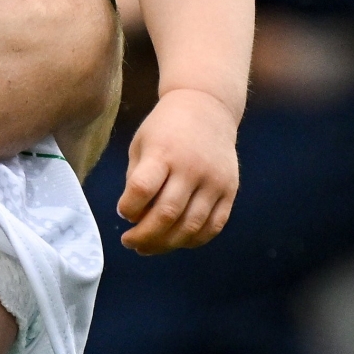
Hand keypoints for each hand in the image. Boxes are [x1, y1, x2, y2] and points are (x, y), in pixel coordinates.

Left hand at [118, 86, 238, 252]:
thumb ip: (137, 180)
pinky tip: (177, 241)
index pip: (142, 189)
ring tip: (148, 247)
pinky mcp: (230, 190)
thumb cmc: (165, 129)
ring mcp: (214, 180)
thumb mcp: (142, 144)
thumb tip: (135, 219)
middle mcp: (191, 167)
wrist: (207, 107)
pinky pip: (214, 225)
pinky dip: (194, 240)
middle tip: (130, 242)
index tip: (123, 211)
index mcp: (163, 152)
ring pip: (191, 226)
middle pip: (167, 214)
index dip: (128, 208)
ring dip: (167, 244)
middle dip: (145, 236)